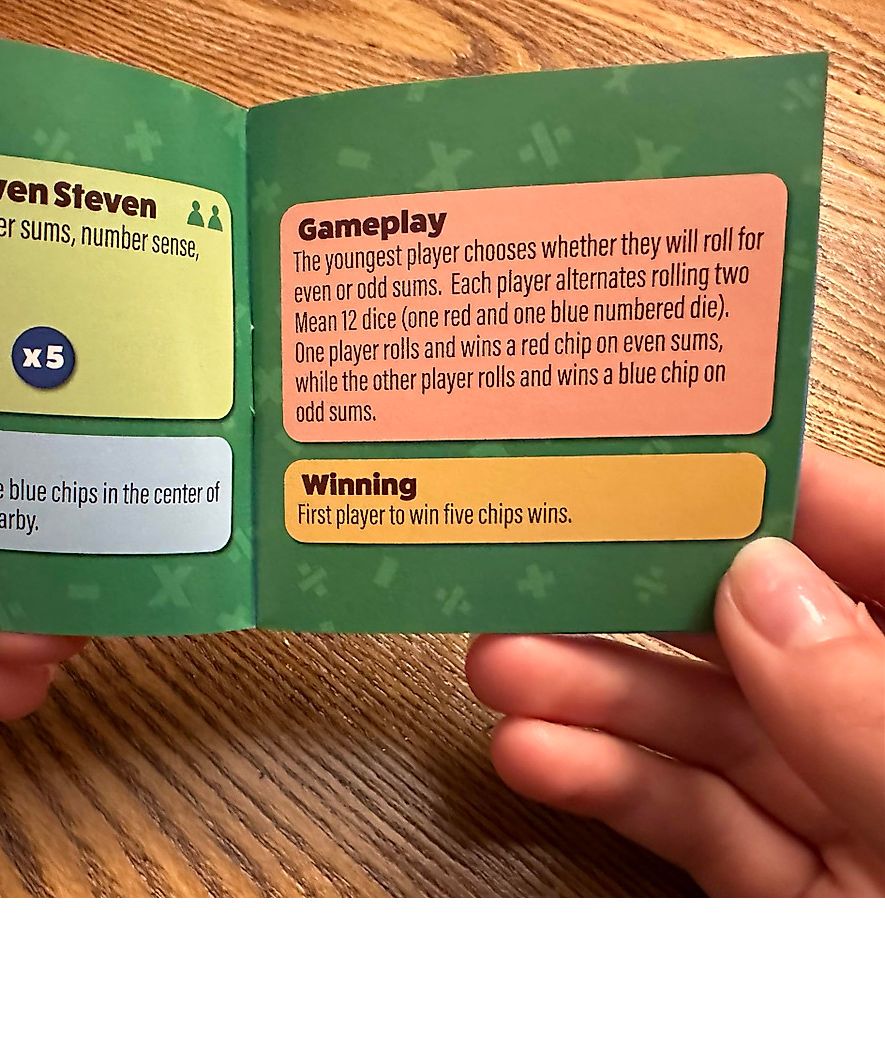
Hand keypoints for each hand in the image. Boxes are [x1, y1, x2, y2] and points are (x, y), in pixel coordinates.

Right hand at [466, 444, 884, 895]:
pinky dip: (607, 784)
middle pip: (756, 633)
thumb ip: (861, 705)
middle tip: (542, 560)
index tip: (662, 454)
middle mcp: (883, 733)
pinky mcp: (784, 892)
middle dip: (635, 598)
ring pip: (704, 728)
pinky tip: (535, 752)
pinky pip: (690, 820)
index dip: (766, 492)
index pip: (865, 545)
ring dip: (590, 693)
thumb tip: (765, 587)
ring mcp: (840, 813)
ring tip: (499, 664)